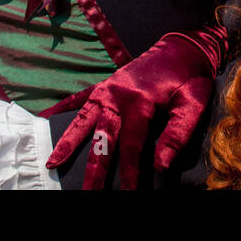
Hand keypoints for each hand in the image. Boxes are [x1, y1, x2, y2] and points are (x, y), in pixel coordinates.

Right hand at [42, 26, 225, 188]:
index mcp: (140, 101)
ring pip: (83, 120)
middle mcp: (117, 94)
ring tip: (52, 164)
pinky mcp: (105, 85)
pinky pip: (80, 99)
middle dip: (94, 169)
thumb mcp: (194, 103)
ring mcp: (108, 88)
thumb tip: (160, 165)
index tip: (127, 192)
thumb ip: (177, 133)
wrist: (183, 46)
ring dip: (68, 143)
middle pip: (102, 138)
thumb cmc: (190, 77)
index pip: (131, 145)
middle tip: (87, 193)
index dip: (128, 171)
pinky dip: (63, 109)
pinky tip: (46, 118)